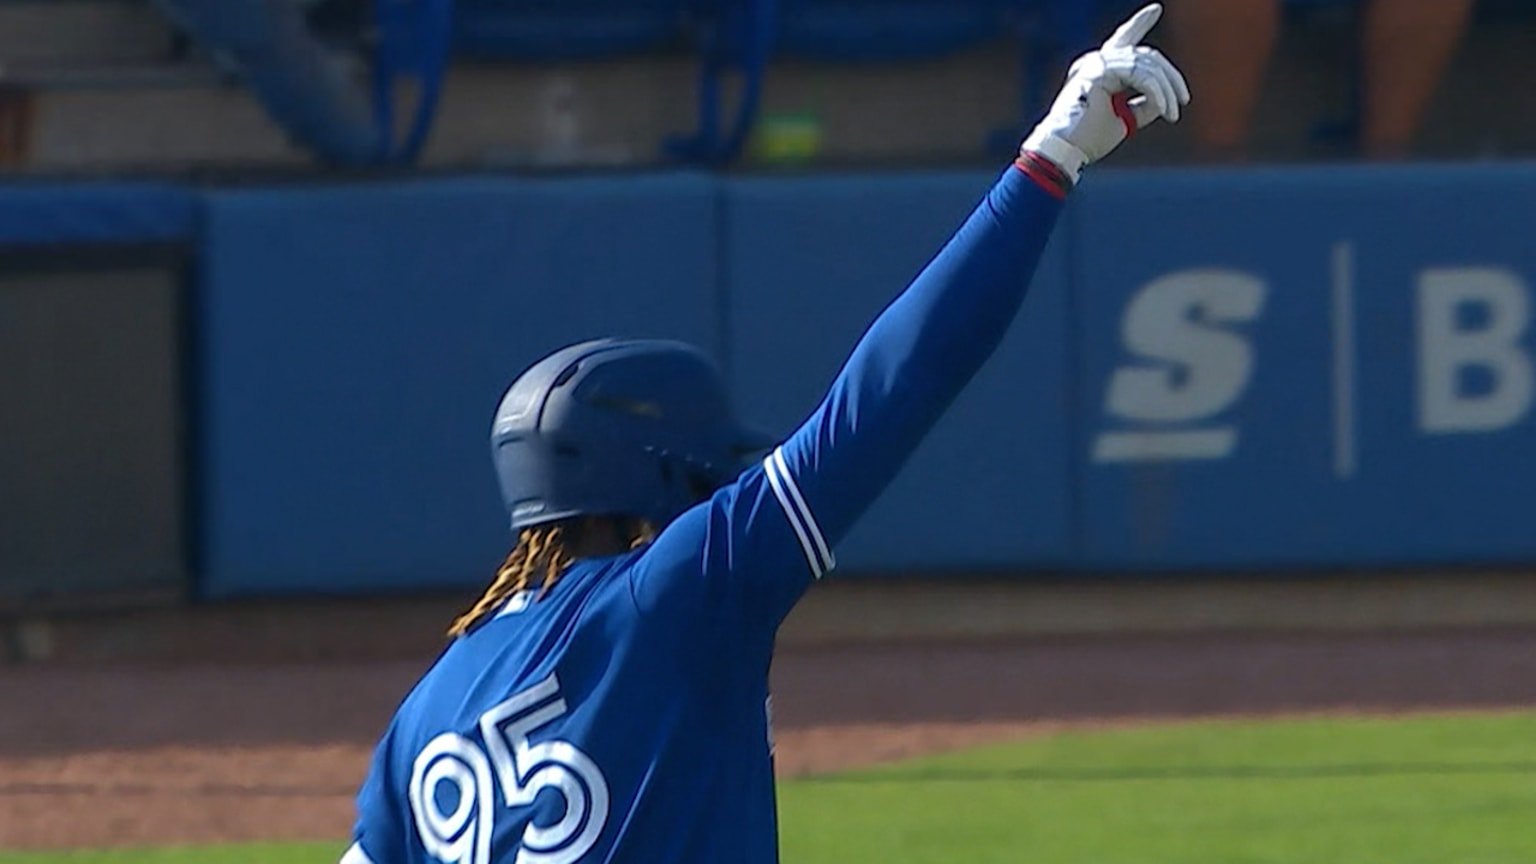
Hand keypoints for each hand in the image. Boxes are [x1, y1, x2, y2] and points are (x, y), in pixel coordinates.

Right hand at [1021, 3, 1189, 184]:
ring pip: (1147, 66)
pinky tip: (1164, 110)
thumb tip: (1163, 99)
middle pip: (1146, 55)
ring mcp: (1096, 64)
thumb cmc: (1089, 140)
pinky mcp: (1099, 71)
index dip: (1140, 23)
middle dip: (1170, 76)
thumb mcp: (1125, 119)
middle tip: (1184, 99)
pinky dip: (1157, 94)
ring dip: (1166, 91)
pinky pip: (1141, 76)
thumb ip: (1142, 105)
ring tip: (1173, 113)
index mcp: (1099, 70)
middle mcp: (1096, 62)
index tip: (1156, 9)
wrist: (1064, 152)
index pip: (1124, 40)